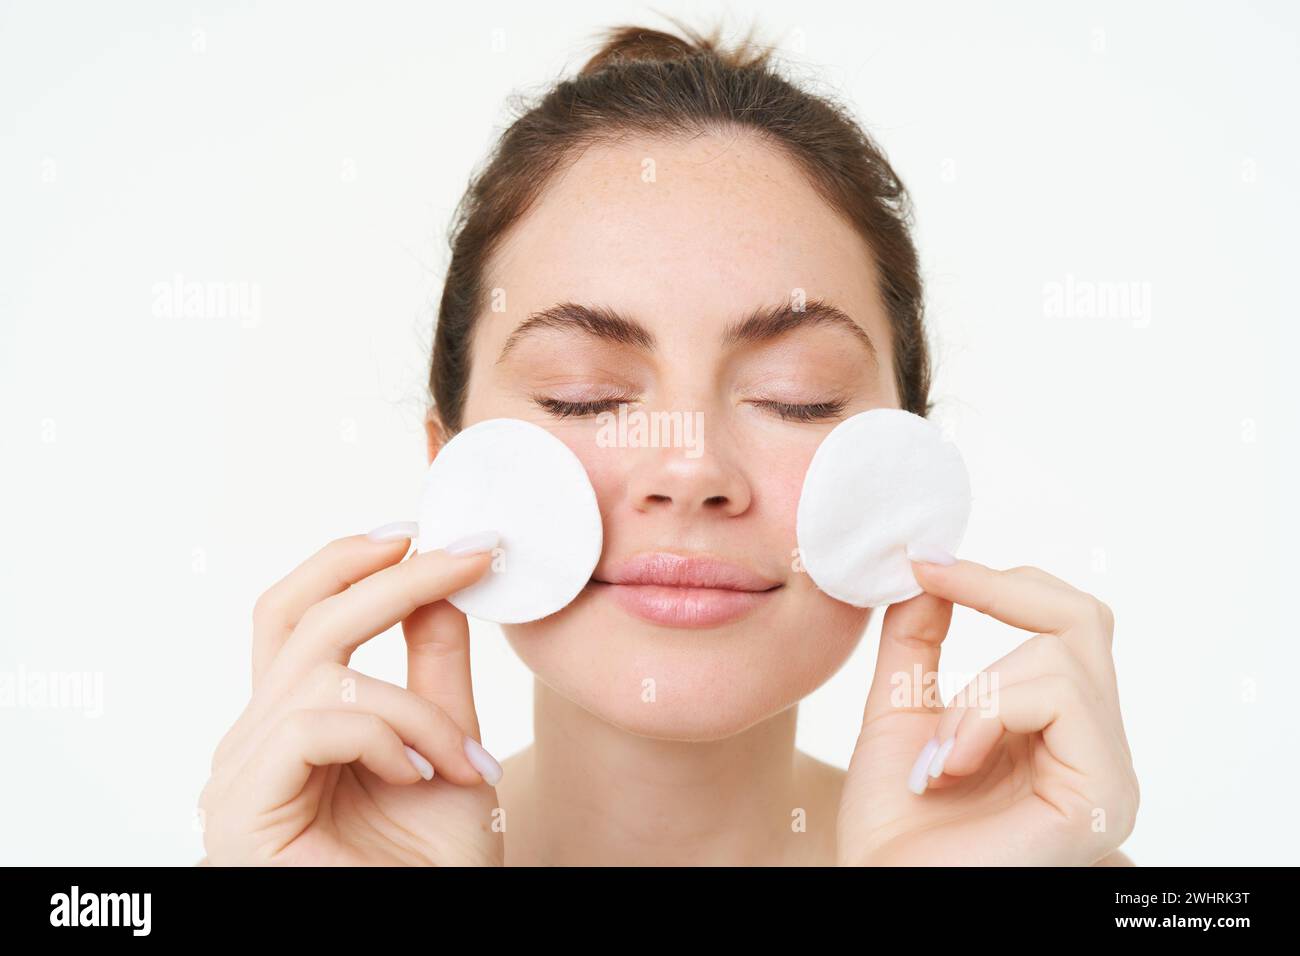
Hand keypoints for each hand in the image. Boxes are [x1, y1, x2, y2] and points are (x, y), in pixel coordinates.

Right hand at [198, 530, 504, 865]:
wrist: (434, 937)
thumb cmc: (434, 869)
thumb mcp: (450, 747)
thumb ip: (435, 670)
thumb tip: (440, 583)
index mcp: (295, 724)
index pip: (303, 615)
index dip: (359, 564)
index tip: (436, 533)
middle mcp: (255, 742)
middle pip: (297, 618)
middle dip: (388, 576)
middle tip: (467, 555)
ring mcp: (240, 774)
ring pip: (320, 672)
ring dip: (413, 705)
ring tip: (462, 759)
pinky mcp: (240, 808)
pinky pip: (313, 724)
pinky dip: (383, 736)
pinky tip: (420, 775)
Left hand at [837, 556, 1138, 865]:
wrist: (882, 890)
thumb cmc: (894, 823)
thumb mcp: (899, 709)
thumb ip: (919, 640)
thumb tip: (932, 567)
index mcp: (1057, 728)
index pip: (1060, 620)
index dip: (996, 579)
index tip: (923, 559)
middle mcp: (1096, 747)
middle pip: (1082, 618)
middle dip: (1000, 588)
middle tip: (931, 579)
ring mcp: (1108, 773)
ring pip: (1061, 653)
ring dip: (974, 692)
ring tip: (937, 756)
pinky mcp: (1103, 794)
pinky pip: (1057, 696)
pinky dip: (984, 716)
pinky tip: (950, 768)